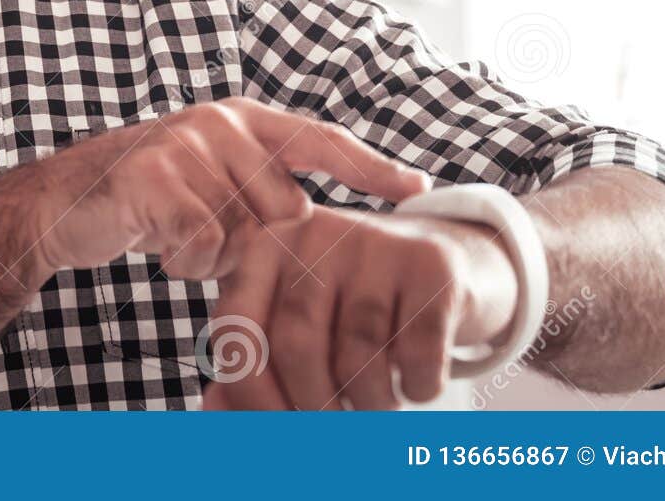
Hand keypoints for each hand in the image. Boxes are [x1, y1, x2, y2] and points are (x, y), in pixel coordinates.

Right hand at [25, 97, 430, 278]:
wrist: (60, 205)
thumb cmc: (145, 201)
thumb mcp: (209, 180)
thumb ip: (260, 188)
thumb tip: (319, 221)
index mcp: (241, 119)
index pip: (322, 140)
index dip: (373, 167)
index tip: (419, 188)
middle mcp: (220, 122)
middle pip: (286, 212)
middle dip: (254, 243)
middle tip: (202, 232)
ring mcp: (187, 145)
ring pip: (243, 236)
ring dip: (212, 255)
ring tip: (171, 231)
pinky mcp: (157, 178)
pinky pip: (203, 248)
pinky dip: (183, 262)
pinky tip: (154, 240)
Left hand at [201, 204, 518, 409]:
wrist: (452, 262)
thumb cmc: (357, 307)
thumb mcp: (301, 327)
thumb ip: (255, 367)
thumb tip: (212, 409)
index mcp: (266, 249)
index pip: (239, 330)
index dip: (252, 394)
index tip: (279, 430)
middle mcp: (315, 234)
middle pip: (299, 347)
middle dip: (316, 408)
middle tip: (337, 426)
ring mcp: (375, 243)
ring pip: (359, 358)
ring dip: (371, 406)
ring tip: (379, 405)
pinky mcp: (432, 264)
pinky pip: (416, 354)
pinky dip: (417, 388)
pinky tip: (417, 384)